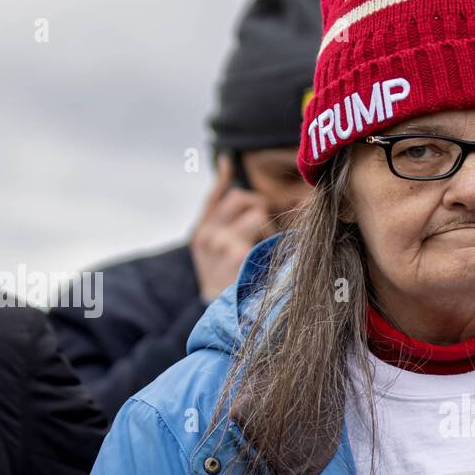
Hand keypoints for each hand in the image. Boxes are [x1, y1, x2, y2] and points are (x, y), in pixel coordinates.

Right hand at [188, 155, 268, 301]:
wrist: (221, 314)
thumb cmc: (223, 279)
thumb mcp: (211, 249)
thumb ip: (220, 215)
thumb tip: (226, 165)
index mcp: (200, 232)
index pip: (213, 195)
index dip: (223, 176)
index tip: (228, 160)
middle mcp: (207, 235)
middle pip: (239, 197)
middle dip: (256, 204)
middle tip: (262, 221)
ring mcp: (222, 244)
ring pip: (256, 212)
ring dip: (266, 223)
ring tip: (264, 243)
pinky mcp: (240, 254)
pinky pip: (268, 233)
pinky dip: (274, 241)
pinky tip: (269, 257)